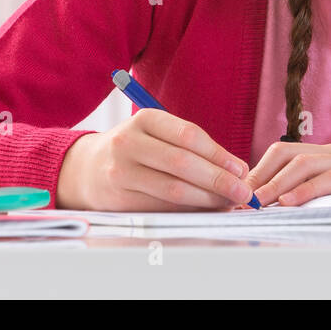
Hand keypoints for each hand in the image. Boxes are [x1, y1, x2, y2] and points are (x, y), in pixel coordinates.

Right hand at [55, 108, 253, 210]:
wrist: (88, 168)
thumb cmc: (136, 148)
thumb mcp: (157, 133)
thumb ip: (191, 146)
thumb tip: (236, 169)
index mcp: (144, 119)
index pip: (189, 136)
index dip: (219, 154)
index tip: (241, 169)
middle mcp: (129, 143)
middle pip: (183, 164)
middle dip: (218, 180)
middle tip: (242, 192)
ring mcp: (121, 172)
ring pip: (173, 189)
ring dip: (207, 199)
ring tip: (228, 203)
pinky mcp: (119, 199)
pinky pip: (161, 207)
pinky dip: (188, 211)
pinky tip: (205, 211)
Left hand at [244, 142, 330, 205]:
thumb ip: (317, 185)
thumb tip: (280, 204)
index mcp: (324, 153)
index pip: (283, 153)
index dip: (258, 170)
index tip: (240, 192)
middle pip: (287, 154)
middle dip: (261, 176)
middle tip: (242, 198)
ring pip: (305, 164)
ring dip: (278, 184)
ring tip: (260, 202)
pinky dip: (308, 190)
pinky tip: (291, 202)